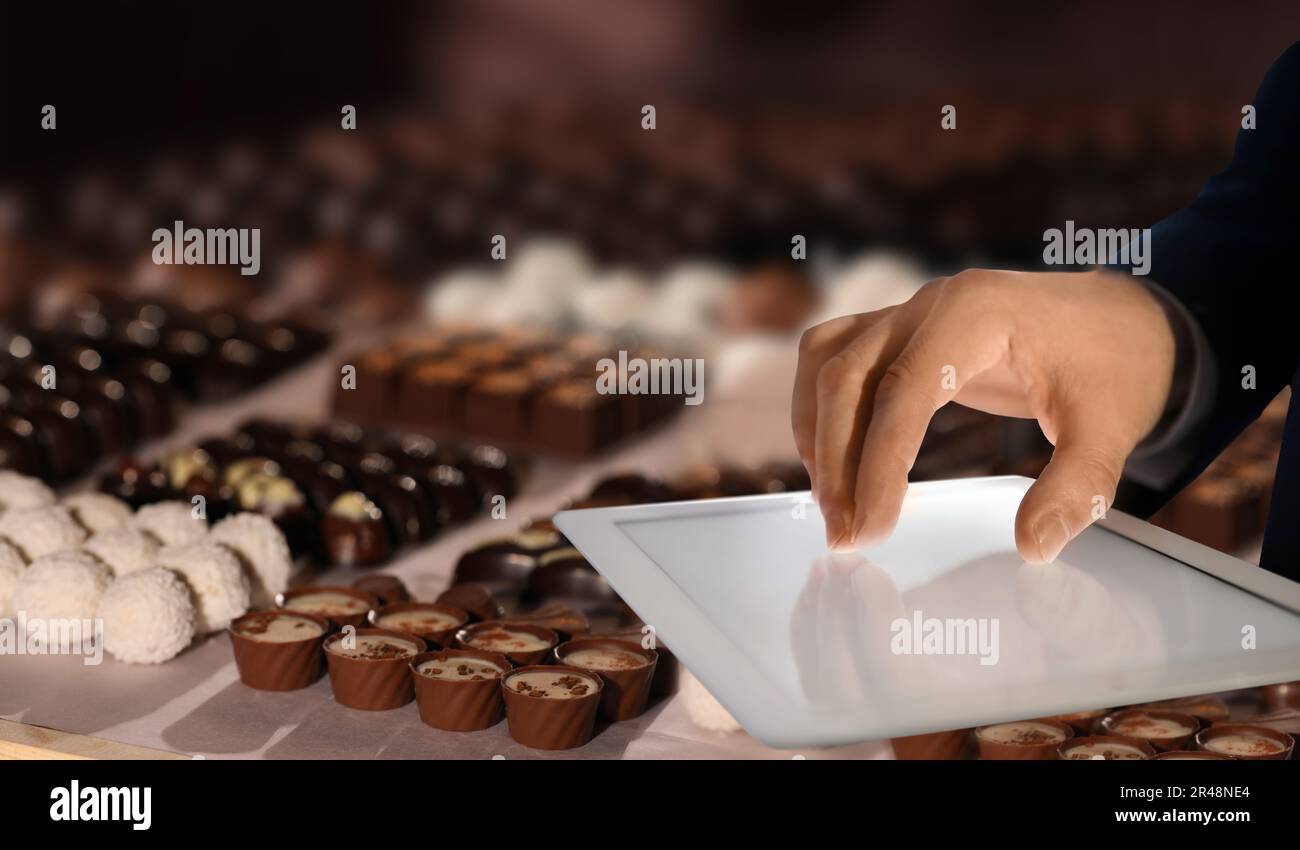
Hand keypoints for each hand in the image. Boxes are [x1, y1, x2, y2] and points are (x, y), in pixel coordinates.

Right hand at [792, 269, 1175, 562]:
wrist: (1122, 321)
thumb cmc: (1115, 368)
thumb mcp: (1111, 429)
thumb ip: (1075, 487)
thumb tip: (1032, 547)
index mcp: (977, 312)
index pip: (904, 390)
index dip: (879, 465)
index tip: (870, 530)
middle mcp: (929, 303)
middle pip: (847, 377)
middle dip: (837, 462)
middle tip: (846, 536)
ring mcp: (907, 312)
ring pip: (826, 363)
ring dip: (817, 435)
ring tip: (833, 506)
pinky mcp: (898, 331)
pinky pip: (831, 357)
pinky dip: (817, 408)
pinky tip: (830, 461)